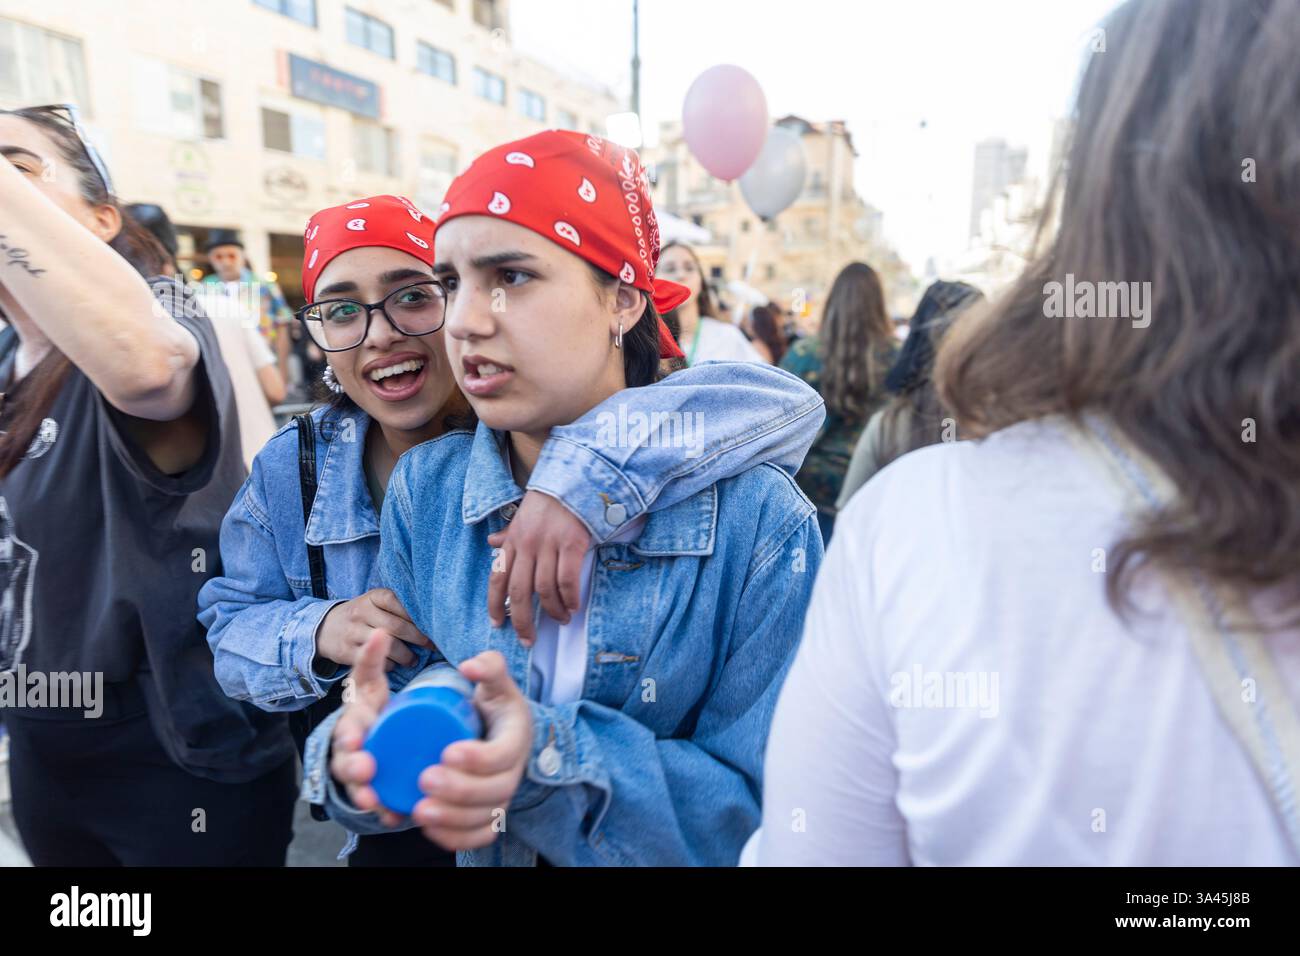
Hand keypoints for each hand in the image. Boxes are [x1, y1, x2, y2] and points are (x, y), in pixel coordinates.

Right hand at [316, 588, 432, 669]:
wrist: (324, 628)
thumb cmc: (362, 615)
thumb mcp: (374, 603)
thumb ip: (397, 607)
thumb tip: (432, 621)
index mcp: (372, 597)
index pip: (398, 602)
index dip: (417, 615)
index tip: (434, 625)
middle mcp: (362, 612)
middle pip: (397, 626)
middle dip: (418, 638)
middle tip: (431, 646)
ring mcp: (353, 631)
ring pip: (387, 645)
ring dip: (406, 655)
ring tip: (414, 660)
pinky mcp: (346, 651)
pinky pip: (374, 660)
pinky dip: (389, 664)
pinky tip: (394, 665)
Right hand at [329, 629, 402, 827]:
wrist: (376, 735)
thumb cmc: (374, 707)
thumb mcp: (369, 683)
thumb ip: (371, 659)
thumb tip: (379, 630)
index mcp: (354, 722)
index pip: (347, 726)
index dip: (349, 733)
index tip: (355, 738)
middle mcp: (353, 749)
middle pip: (346, 760)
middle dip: (353, 765)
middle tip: (366, 768)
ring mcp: (361, 772)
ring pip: (358, 786)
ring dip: (365, 793)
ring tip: (375, 800)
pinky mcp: (375, 790)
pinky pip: (378, 804)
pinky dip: (385, 810)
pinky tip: (395, 815)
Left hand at [410, 651, 533, 851]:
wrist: (498, 731)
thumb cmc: (491, 704)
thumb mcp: (494, 681)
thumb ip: (487, 667)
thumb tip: (469, 667)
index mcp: (517, 737)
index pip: (505, 755)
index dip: (479, 759)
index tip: (447, 752)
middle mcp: (514, 771)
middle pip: (496, 792)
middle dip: (461, 791)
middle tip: (425, 779)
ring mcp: (502, 797)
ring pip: (486, 819)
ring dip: (454, 819)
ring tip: (420, 810)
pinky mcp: (489, 816)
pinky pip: (480, 836)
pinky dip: (456, 838)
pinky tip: (429, 828)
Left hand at [487, 490, 591, 645]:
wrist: (574, 480)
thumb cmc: (548, 502)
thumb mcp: (523, 517)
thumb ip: (509, 535)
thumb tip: (491, 542)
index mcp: (513, 541)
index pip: (497, 578)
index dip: (495, 605)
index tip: (498, 625)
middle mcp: (527, 545)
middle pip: (519, 591)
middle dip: (522, 620)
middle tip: (528, 640)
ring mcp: (549, 545)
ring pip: (543, 589)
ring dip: (551, 610)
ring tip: (560, 620)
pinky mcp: (571, 544)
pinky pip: (567, 579)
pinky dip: (569, 597)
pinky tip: (573, 607)